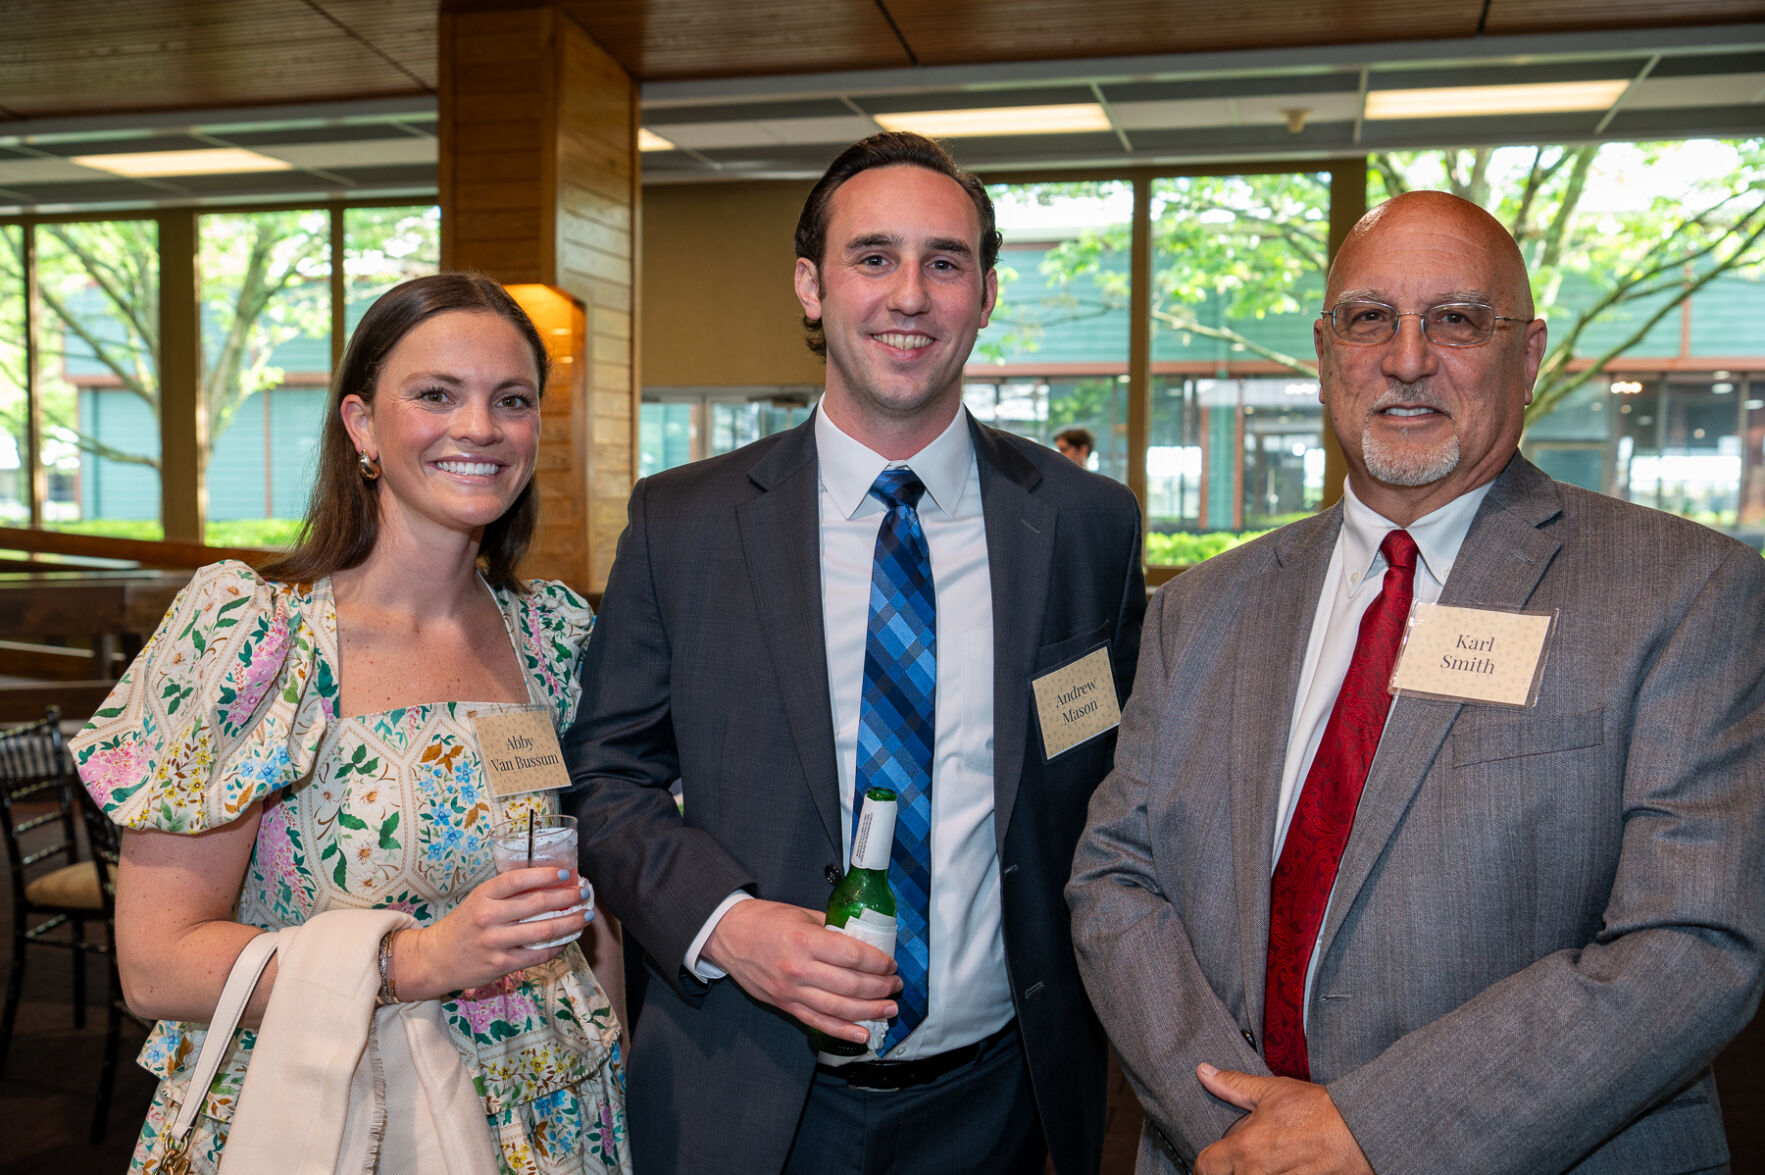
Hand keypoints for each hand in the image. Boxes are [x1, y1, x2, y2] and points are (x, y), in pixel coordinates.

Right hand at [397, 865, 591, 998]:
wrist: (435, 959)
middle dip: (566, 897)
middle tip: (583, 893)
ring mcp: (495, 942)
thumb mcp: (478, 900)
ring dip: (569, 923)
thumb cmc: (463, 925)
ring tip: (584, 916)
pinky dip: (557, 946)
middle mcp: (488, 917)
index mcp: (483, 895)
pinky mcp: (501, 964)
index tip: (565, 873)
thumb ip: (506, 893)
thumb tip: (547, 883)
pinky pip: (537, 955)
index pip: (517, 879)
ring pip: (542, 931)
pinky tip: (567, 940)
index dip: (544, 874)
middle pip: (536, 903)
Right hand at [702, 898, 900, 1042]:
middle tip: (896, 985)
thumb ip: (832, 927)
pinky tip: (863, 1033)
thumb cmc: (766, 921)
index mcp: (806, 941)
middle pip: (850, 984)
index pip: (853, 955)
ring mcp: (791, 991)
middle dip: (880, 987)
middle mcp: (799, 969)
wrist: (728, 935)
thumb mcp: (802, 914)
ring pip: (838, 1007)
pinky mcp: (785, 1005)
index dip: (878, 962)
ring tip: (889, 1009)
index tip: (891, 963)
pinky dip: (843, 1030)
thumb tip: (863, 939)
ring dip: (870, 1011)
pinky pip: (818, 1022)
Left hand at [1193, 1064, 1372, 1174]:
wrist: (1362, 1132)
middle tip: (1243, 1160)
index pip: (1205, 1167)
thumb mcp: (1273, 1091)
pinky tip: (1284, 1169)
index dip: (1205, 1164)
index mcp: (1245, 1148)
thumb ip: (1234, 1085)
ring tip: (1265, 1164)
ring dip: (1253, 1174)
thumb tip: (1204, 1072)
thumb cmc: (1319, 1111)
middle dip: (1231, 1171)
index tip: (1214, 1160)